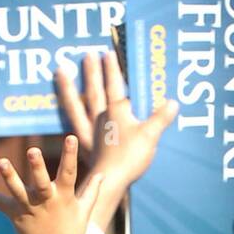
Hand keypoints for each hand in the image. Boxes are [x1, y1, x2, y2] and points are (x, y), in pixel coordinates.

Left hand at [0, 136, 102, 233]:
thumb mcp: (84, 213)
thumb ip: (91, 192)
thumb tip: (102, 174)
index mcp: (64, 199)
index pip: (69, 173)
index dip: (70, 155)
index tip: (70, 137)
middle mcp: (46, 202)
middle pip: (42, 182)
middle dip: (38, 167)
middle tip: (33, 151)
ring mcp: (29, 209)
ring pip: (18, 191)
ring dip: (10, 177)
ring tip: (1, 162)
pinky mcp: (15, 215)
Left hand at [56, 51, 177, 223]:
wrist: (110, 181)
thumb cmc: (129, 157)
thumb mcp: (150, 136)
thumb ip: (160, 118)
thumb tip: (173, 102)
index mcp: (116, 112)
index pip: (114, 85)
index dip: (112, 69)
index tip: (108, 53)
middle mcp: (101, 118)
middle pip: (95, 91)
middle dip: (92, 72)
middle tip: (86, 54)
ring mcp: (90, 132)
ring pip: (77, 104)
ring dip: (69, 86)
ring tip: (61, 70)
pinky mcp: (85, 146)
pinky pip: (73, 125)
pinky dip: (66, 114)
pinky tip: (61, 108)